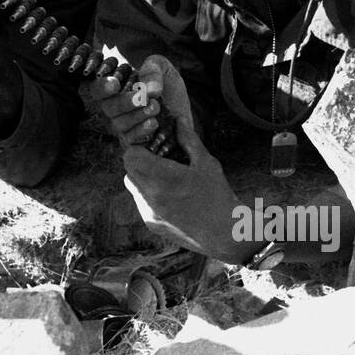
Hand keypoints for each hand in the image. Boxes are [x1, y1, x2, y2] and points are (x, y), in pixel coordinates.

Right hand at [88, 54, 182, 146]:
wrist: (183, 111)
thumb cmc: (167, 86)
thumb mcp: (163, 68)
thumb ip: (153, 70)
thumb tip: (149, 90)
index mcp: (115, 87)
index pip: (98, 88)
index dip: (103, 87)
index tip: (116, 84)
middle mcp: (114, 108)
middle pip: (108, 108)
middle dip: (126, 102)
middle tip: (144, 98)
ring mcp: (122, 126)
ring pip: (119, 125)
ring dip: (137, 116)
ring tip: (156, 107)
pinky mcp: (133, 142)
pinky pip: (129, 141)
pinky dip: (141, 132)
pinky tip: (154, 123)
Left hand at [116, 57, 244, 260]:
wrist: (225, 235)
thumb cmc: (218, 196)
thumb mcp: (206, 163)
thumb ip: (188, 140)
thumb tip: (178, 119)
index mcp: (163, 179)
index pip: (131, 155)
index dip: (140, 147)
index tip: (155, 146)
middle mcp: (150, 197)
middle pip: (129, 169)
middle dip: (140, 161)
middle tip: (161, 158)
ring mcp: (148, 213)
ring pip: (132, 186)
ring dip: (144, 177)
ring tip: (167, 177)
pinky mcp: (151, 224)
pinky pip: (141, 202)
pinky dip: (149, 194)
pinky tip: (171, 195)